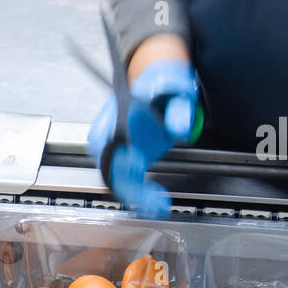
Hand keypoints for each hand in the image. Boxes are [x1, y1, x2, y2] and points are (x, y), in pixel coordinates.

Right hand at [89, 56, 197, 218]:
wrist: (156, 81)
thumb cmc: (163, 83)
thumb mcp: (177, 90)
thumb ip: (179, 110)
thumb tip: (179, 129)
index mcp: (117, 117)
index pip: (111, 149)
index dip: (123, 169)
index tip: (143, 181)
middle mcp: (108, 135)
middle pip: (111, 170)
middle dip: (133, 192)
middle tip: (158, 205)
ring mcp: (112, 147)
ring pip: (116, 179)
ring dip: (136, 196)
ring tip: (159, 206)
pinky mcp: (123, 157)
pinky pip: (124, 180)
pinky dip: (138, 192)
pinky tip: (154, 200)